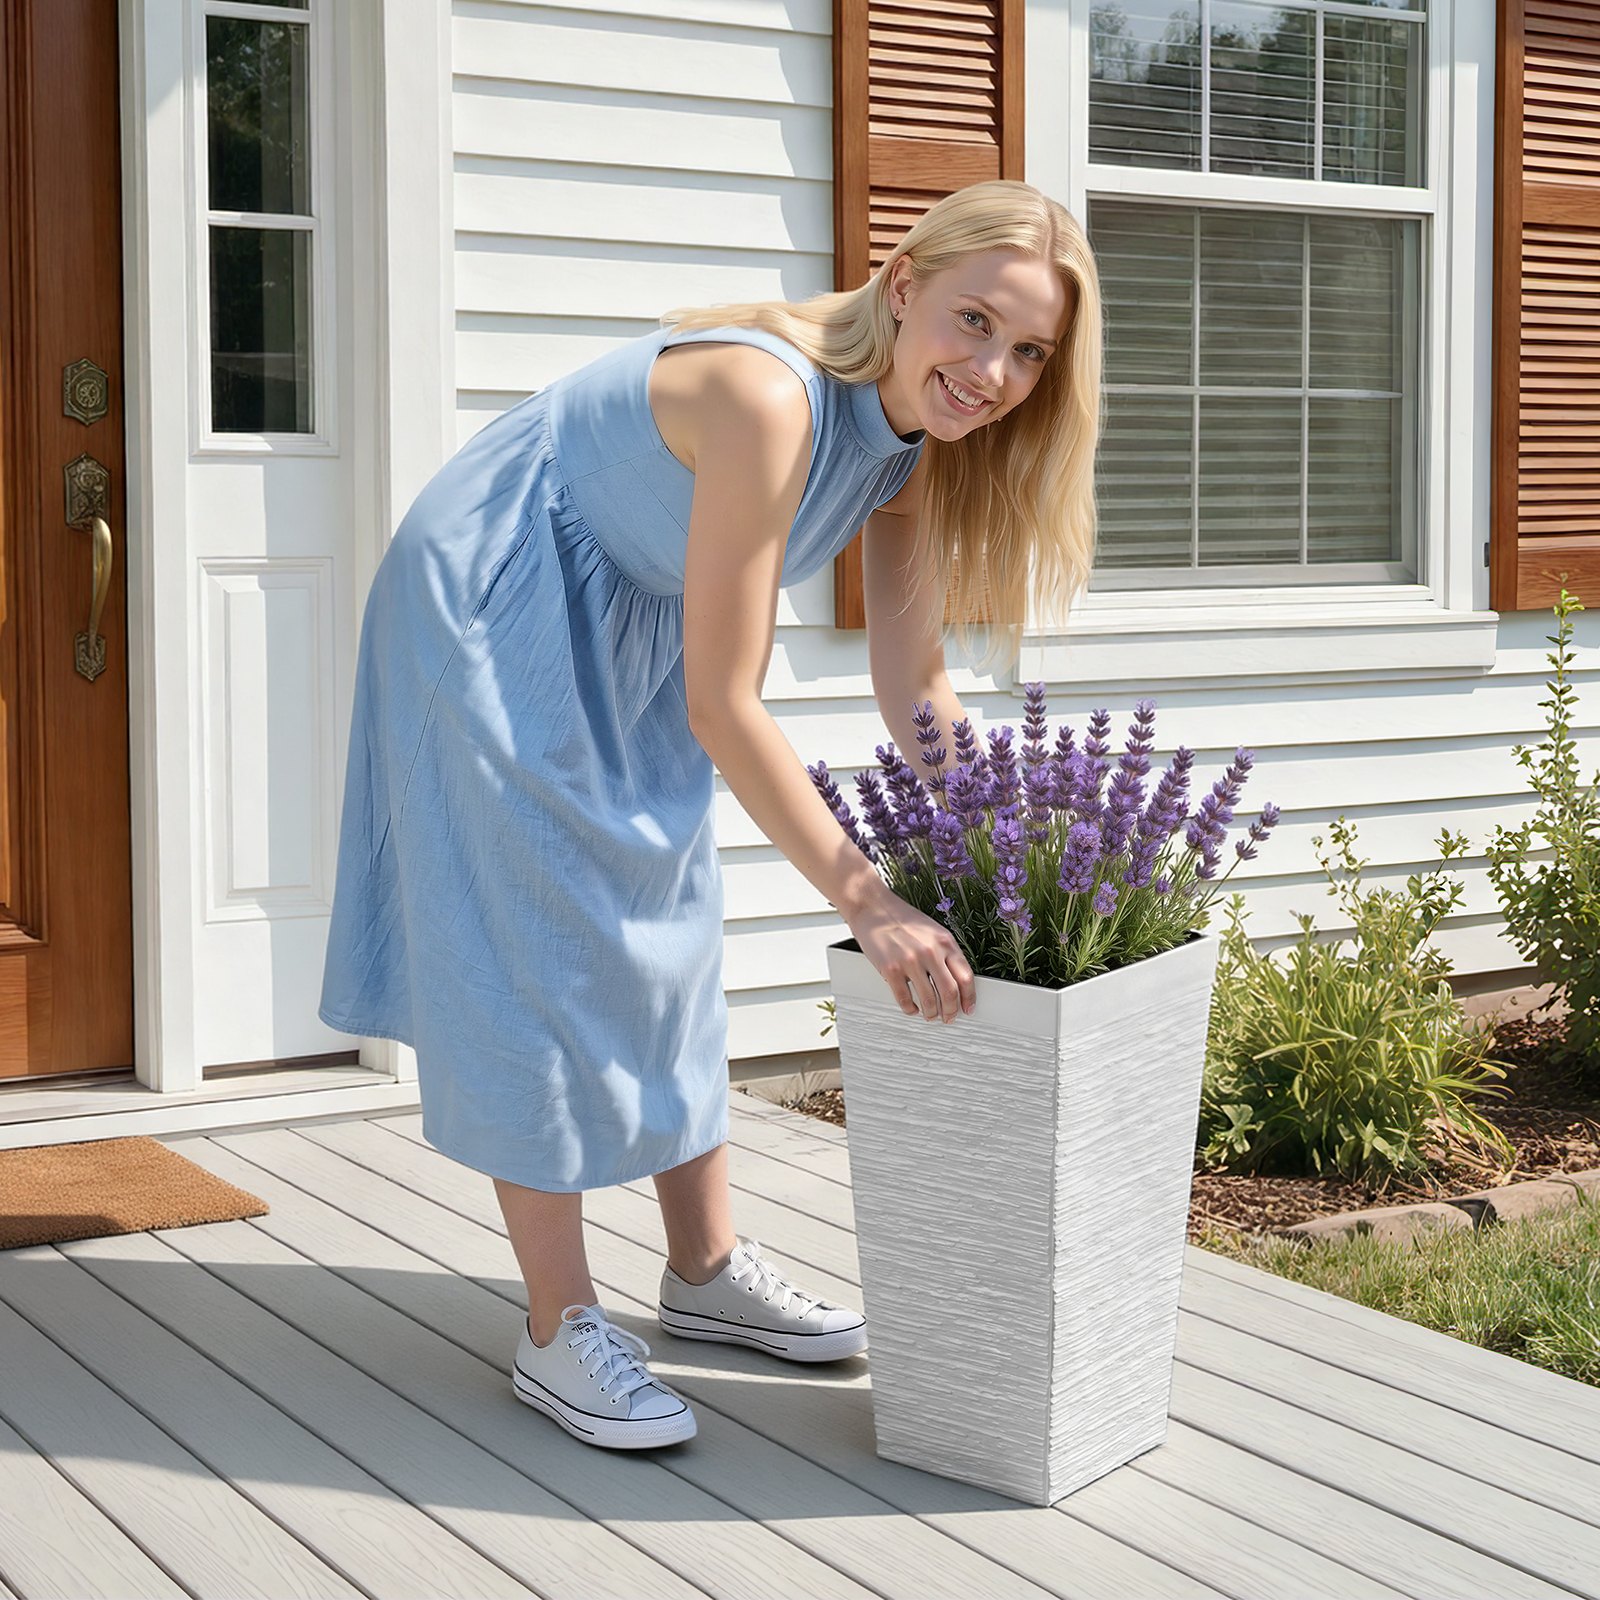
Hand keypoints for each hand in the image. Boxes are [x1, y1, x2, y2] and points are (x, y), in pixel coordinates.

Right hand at [845, 887, 976, 1023]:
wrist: (873, 908)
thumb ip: (946, 952)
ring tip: (930, 1015)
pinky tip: (912, 1008)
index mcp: (945, 942)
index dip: (969, 998)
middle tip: (949, 1017)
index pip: (966, 977)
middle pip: (950, 992)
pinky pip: (905, 999)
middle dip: (951, 1011)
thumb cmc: (902, 919)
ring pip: (929, 1000)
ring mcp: (910, 961)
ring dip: (931, 1013)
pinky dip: (910, 1009)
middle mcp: (930, 951)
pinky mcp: (891, 969)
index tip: (967, 1008)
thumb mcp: (933, 931)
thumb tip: (957, 980)